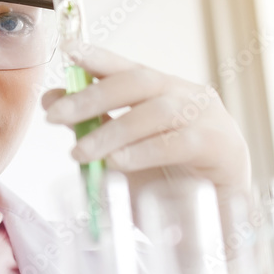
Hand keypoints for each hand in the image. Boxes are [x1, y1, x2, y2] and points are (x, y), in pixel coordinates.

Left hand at [42, 44, 251, 193]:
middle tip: (56, 116)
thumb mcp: (122, 153)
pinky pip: (177, 143)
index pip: (129, 67)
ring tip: (79, 153)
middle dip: (92, 97)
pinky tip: (117, 162)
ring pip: (155, 112)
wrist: (216, 223)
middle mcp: (188, 96)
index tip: (68, 50)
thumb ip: (92, 124)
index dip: (98, 57)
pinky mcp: (221, 147)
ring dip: (112, 131)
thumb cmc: (168, 183)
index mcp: (165, 91)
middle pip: (139, 82)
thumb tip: (52, 99)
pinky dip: (143, 151)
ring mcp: (209, 118)